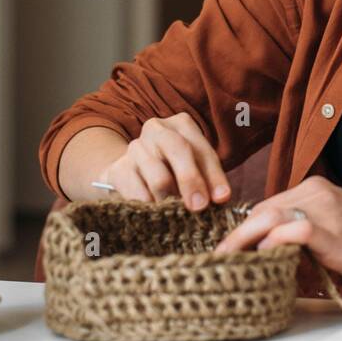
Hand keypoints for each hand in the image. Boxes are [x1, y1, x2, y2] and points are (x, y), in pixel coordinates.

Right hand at [101, 112, 230, 210]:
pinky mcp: (119, 169)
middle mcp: (157, 130)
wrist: (133, 172)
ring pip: (159, 178)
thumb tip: (221, 199)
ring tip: (181, 214)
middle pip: (178, 150)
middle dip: (192, 181)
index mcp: (181, 125)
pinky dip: (153, 208)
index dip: (214, 175)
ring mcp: (136, 148)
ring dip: (173, 201)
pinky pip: (140, 195)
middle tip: (200, 207)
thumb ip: (209, 180)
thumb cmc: (174, 169)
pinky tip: (160, 215)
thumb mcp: (195, 167)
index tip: (222, 199)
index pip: (202, 149)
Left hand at [212, 176, 341, 290]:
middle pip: (262, 210)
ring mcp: (325, 209)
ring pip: (270, 217)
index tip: (227, 252)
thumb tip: (267, 261)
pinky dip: (273, 245)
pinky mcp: (333, 230)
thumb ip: (301, 240)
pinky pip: (292, 232)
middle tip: (217, 261)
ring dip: (244, 241)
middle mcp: (316, 192)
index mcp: (314, 190)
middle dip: (236, 237)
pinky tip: (263, 260)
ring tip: (228, 263)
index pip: (267, 207)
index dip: (244, 231)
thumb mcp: (332, 236)